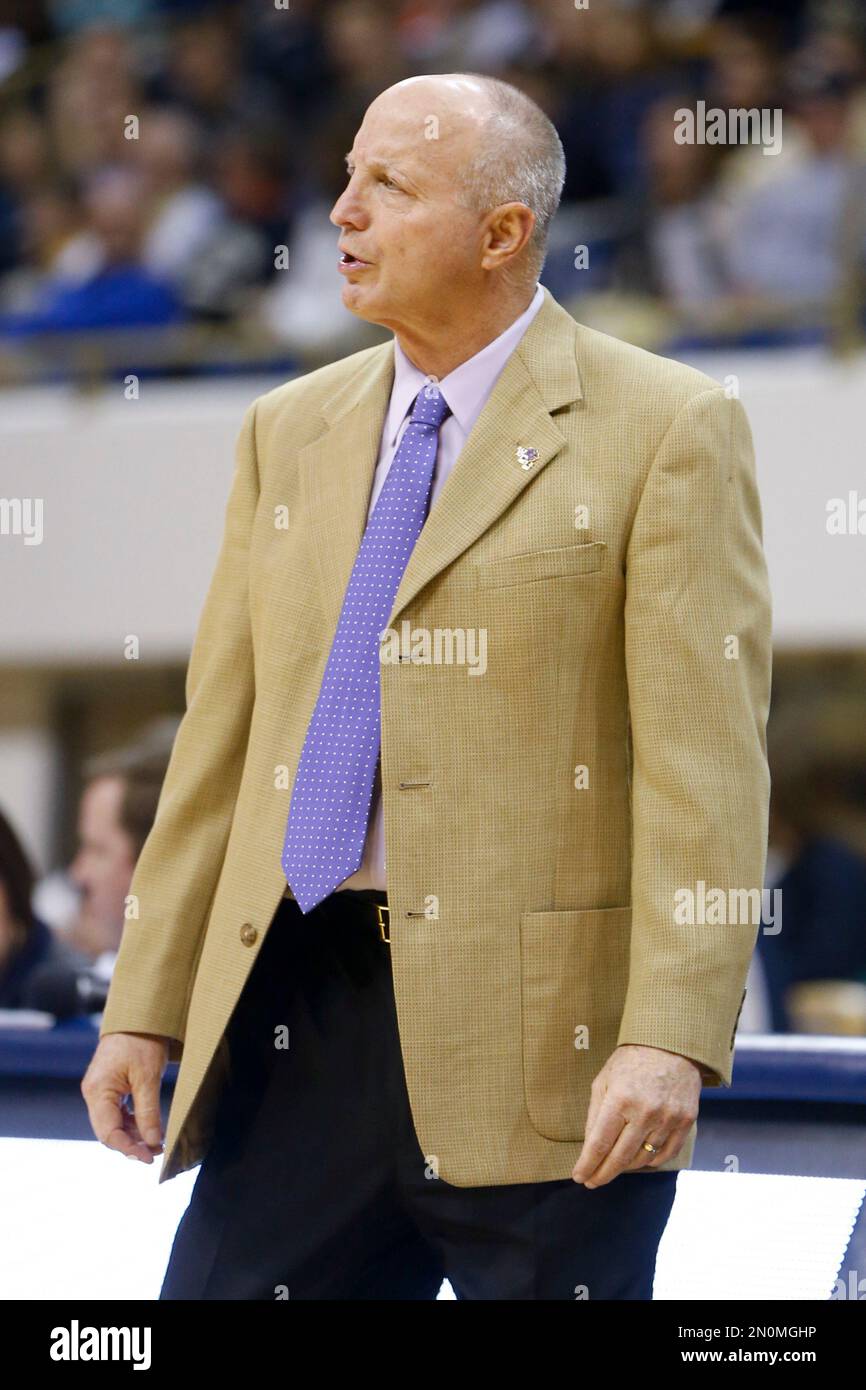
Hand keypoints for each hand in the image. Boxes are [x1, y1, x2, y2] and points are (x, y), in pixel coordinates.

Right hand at [81, 1032, 168, 1162]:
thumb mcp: (148, 1078)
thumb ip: (148, 1113)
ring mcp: (100, 1091)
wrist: (139, 1016)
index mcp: (97, 1091)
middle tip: (155, 1153)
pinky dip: (132, 1123)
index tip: (149, 1157)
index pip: (108, 1132)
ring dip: (133, 1135)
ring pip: (114, 1123)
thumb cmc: (142, 1042)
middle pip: (108, 1131)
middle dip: (131, 1145)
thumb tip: (152, 1143)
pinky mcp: (109, 1088)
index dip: (128, 1148)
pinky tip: (148, 1129)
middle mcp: (94, 1093)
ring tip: (156, 1143)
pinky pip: (118, 1113)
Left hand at [572, 1044, 701, 1187]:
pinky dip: (650, 1161)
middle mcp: (645, 1112)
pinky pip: (666, 1154)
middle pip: (620, 1158)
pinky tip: (639, 1160)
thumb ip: (595, 1114)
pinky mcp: (686, 1122)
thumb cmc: (632, 1061)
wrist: (672, 1044)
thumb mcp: (604, 1080)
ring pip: (643, 1159)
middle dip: (602, 1174)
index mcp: (620, 1099)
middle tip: (592, 1182)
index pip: (600, 1143)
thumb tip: (589, 1147)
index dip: (588, 1164)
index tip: (579, 1176)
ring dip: (625, 1167)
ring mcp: (668, 1119)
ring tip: (614, 1166)